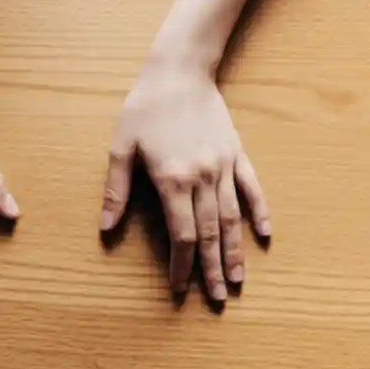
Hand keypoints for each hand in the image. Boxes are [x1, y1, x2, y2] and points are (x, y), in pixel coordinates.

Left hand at [100, 59, 270, 300]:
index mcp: (172, 179)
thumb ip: (116, 190)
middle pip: (211, 234)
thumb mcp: (121, 147)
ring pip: (233, 218)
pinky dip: (259, 212)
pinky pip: (252, 188)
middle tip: (216, 298)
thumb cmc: (143, 108)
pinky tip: (263, 236)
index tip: (179, 288)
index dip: (181, 264)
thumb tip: (106, 228)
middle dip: (212, 269)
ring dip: (236, 252)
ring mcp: (223, 166)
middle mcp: (202, 177)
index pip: (181, 234)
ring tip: (239, 281)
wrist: (178, 70)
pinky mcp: (236, 153)